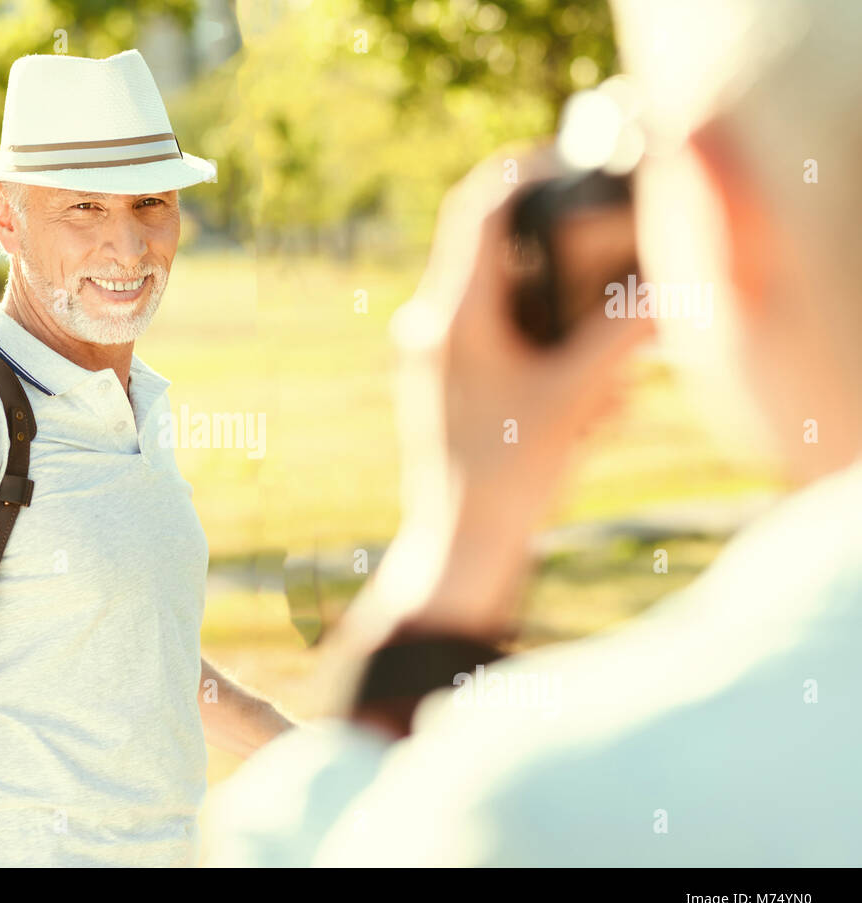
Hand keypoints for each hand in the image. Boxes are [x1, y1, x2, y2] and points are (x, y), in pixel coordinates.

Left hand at [335, 150, 652, 653]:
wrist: (458, 548)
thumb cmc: (505, 477)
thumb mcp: (575, 397)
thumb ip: (621, 336)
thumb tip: (663, 291)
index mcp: (451, 315)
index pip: (480, 207)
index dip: (525, 170)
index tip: (571, 161)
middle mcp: (431, 327)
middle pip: (501, 254)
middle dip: (565, 266)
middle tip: (613, 288)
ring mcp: (435, 357)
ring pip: (508, 305)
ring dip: (564, 324)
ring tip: (606, 381)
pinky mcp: (446, 386)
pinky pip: (501, 346)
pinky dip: (547, 358)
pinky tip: (588, 409)